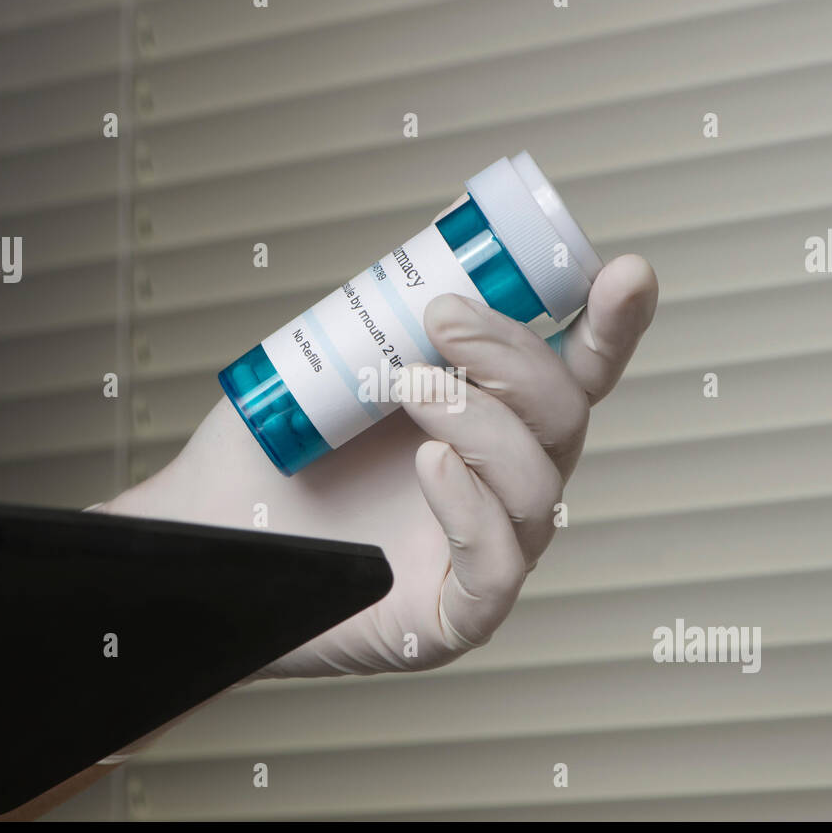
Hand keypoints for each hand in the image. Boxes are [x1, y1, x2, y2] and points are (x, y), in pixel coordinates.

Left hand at [101, 254, 656, 676]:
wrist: (206, 526)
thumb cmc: (275, 449)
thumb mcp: (339, 355)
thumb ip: (405, 299)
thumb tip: (460, 218)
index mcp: (494, 421)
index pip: (576, 371)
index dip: (612, 326)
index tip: (625, 274)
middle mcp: (504, 483)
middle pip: (565, 418)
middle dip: (514, 358)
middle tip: (444, 318)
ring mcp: (488, 550)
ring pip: (536, 484)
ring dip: (478, 421)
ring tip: (406, 387)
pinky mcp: (456, 614)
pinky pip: (497, 566)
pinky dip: (472, 508)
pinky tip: (431, 467)